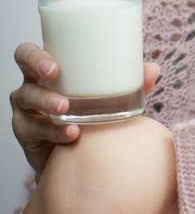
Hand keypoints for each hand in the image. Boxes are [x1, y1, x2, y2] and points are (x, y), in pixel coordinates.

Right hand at [10, 44, 159, 177]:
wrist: (76, 160)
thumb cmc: (88, 118)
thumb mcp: (107, 98)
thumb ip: (128, 84)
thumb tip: (152, 69)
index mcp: (48, 72)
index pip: (30, 53)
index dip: (36, 54)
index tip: (55, 63)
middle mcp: (32, 87)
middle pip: (23, 68)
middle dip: (36, 66)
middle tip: (54, 73)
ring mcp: (26, 111)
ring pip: (27, 99)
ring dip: (47, 102)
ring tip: (66, 108)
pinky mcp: (27, 135)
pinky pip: (35, 130)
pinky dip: (55, 131)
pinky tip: (72, 134)